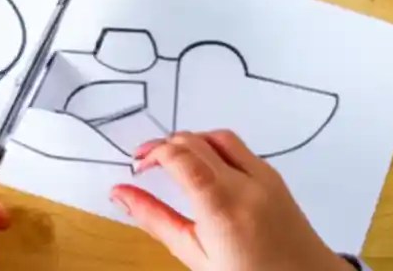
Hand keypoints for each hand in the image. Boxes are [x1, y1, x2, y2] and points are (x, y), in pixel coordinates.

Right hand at [111, 130, 353, 270]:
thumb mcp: (194, 256)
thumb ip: (155, 220)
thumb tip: (119, 193)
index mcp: (222, 207)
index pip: (181, 157)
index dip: (153, 153)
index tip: (138, 166)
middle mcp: (246, 183)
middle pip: (196, 141)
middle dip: (165, 145)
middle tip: (147, 164)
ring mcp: (264, 176)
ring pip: (218, 136)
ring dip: (190, 141)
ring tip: (174, 162)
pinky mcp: (274, 176)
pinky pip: (238, 147)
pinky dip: (213, 148)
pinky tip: (203, 170)